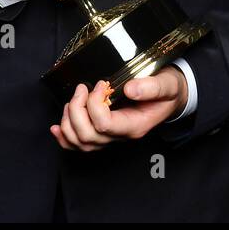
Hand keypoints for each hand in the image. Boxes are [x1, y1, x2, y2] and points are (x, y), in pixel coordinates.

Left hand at [49, 66, 188, 150]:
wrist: (171, 98)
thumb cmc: (168, 91)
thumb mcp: (167, 85)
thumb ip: (151, 87)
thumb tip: (130, 89)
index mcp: (134, 125)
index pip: (105, 125)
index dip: (95, 104)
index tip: (100, 84)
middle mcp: (121, 135)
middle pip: (87, 136)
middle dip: (77, 110)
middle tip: (82, 89)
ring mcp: (111, 137)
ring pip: (80, 143)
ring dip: (69, 120)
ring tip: (74, 100)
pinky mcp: (103, 133)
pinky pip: (79, 145)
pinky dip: (64, 137)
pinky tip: (57, 127)